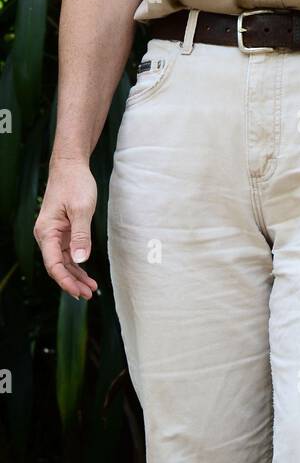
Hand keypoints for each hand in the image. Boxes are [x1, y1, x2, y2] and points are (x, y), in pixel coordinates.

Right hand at [34, 157, 98, 300]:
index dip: (65, 281)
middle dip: (72, 283)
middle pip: (57, 266)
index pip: (53, 264)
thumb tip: (80, 260)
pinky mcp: (63, 231)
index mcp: (46, 232)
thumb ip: (81, 235)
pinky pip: (67, 253)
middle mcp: (47, 235)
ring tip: (90, 290)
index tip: (78, 293)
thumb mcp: (82, 209)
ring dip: (75, 276)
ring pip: (63, 262)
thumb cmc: (75, 184)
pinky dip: (76, 265)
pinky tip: (85, 275)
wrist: (70, 166)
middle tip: (88, 295)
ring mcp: (54, 234)